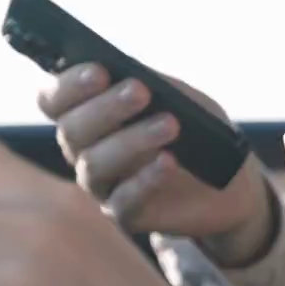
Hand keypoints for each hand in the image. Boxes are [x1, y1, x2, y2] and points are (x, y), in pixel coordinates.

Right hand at [39, 63, 273, 265]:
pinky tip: (168, 162)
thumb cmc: (197, 131)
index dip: (68, 86)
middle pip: (71, 130)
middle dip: (106, 108)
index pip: (53, 100)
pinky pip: (122, 200)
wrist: (230, 180)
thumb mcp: (181, 98)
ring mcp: (102, 185)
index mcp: (89, 114)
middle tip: (141, 92)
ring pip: (94, 165)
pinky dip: (145, 180)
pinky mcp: (125, 214)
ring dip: (132, 140)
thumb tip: (127, 72)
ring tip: (170, 125)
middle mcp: (85, 150)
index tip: (99, 71)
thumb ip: (153, 83)